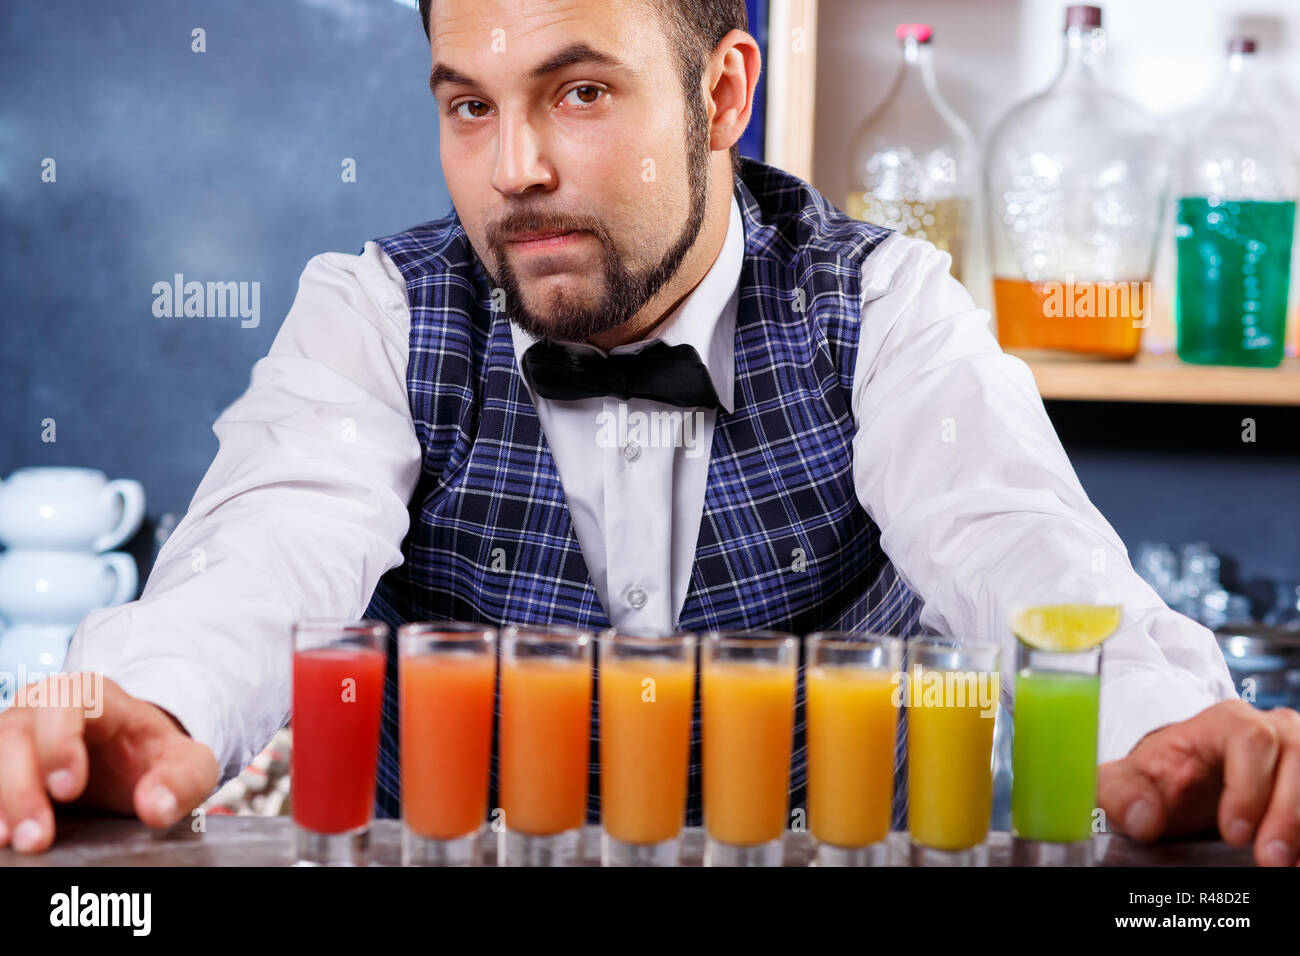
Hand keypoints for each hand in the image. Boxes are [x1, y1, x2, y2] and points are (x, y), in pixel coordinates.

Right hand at [0, 673, 218, 853]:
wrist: (132, 760)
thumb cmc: (155, 757)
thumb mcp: (188, 765)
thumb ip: (181, 782)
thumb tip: (155, 807)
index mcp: (95, 697)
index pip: (66, 702)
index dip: (59, 742)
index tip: (68, 790)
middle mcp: (44, 708)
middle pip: (16, 732)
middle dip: (20, 786)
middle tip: (36, 837)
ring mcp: (17, 733)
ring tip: (11, 841)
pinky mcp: (4, 761)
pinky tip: (1, 835)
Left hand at [1098, 699, 1299, 865]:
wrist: (1187, 784)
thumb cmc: (1164, 779)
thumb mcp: (1131, 781)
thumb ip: (1122, 794)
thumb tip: (1142, 819)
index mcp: (1225, 722)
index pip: (1249, 739)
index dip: (1248, 786)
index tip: (1233, 833)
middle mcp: (1273, 728)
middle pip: (1296, 757)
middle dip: (1287, 815)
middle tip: (1269, 861)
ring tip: (1288, 866)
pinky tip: (1299, 860)